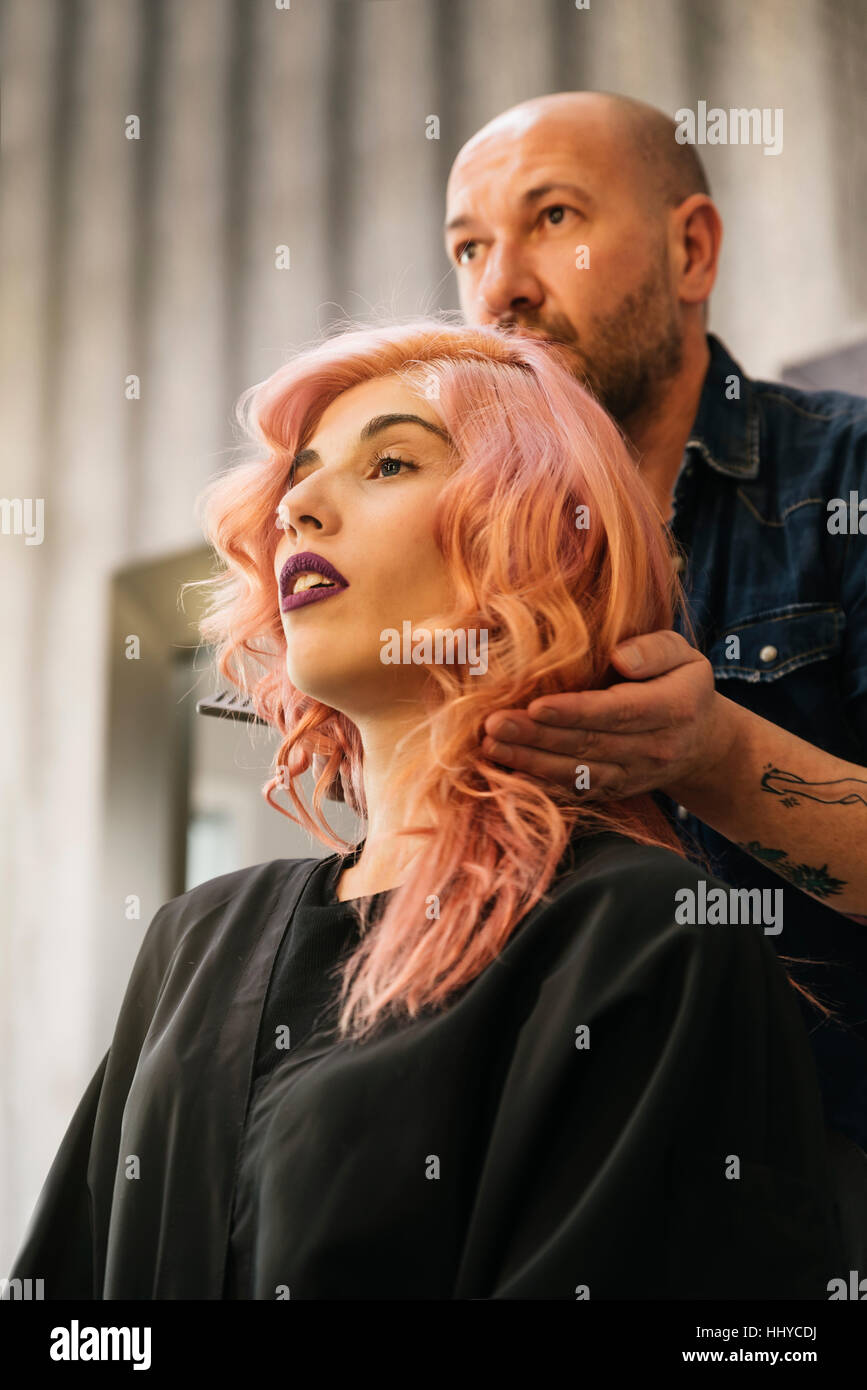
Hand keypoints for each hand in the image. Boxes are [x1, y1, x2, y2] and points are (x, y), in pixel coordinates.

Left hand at [480, 630, 737, 800]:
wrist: (702, 742)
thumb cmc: (681, 683)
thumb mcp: (683, 654)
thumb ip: (655, 649)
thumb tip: (620, 657)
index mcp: (673, 708)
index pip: (619, 712)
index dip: (576, 711)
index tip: (536, 705)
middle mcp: (655, 748)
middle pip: (589, 744)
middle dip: (537, 736)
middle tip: (493, 724)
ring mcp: (634, 776)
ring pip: (578, 771)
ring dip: (530, 760)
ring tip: (490, 745)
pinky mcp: (616, 790)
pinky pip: (576, 789)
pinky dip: (540, 780)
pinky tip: (507, 767)